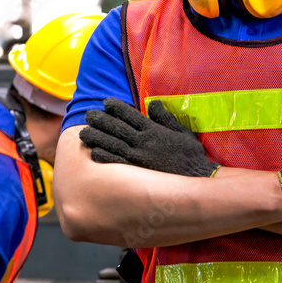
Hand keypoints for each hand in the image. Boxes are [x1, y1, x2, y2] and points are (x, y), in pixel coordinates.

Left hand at [81, 98, 218, 176]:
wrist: (197, 180)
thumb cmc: (192, 156)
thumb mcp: (183, 132)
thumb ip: (166, 118)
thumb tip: (153, 103)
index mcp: (154, 130)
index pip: (130, 114)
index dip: (116, 107)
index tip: (105, 102)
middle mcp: (144, 142)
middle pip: (117, 127)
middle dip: (101, 120)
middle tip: (88, 115)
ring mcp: (139, 158)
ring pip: (113, 144)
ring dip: (97, 137)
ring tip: (84, 133)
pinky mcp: (137, 173)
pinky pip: (117, 164)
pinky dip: (105, 157)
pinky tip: (94, 153)